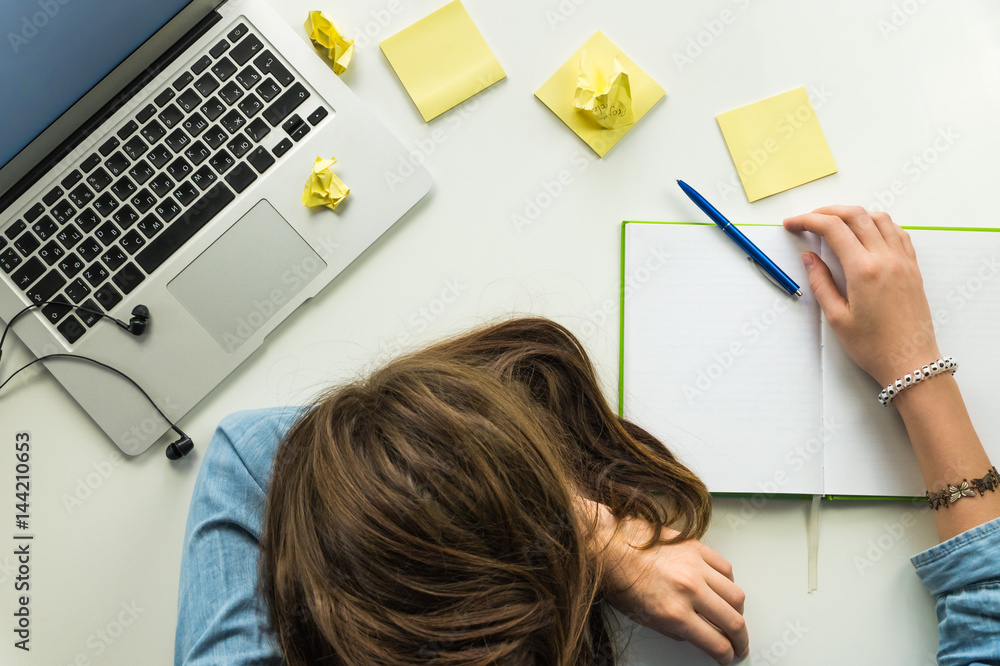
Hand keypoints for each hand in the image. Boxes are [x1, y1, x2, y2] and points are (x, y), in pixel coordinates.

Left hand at [586, 504, 747, 664]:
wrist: (605, 544)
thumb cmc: (616, 577)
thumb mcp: (641, 617)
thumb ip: (672, 629)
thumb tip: (690, 634)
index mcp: (674, 612)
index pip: (716, 642)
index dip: (726, 655)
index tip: (727, 656)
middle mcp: (688, 590)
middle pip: (733, 621)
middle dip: (740, 638)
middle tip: (739, 643)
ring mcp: (694, 567)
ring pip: (735, 594)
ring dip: (738, 611)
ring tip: (733, 616)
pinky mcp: (695, 547)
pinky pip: (725, 567)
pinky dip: (728, 581)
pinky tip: (722, 587)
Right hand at [783, 206, 939, 384]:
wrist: (911, 363)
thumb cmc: (874, 346)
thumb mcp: (837, 318)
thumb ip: (821, 283)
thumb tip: (810, 258)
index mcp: (864, 270)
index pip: (832, 228)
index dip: (808, 221)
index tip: (793, 224)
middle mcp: (886, 258)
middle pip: (855, 216)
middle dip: (827, 211)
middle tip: (809, 220)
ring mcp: (903, 261)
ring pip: (879, 218)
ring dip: (854, 214)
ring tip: (836, 223)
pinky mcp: (913, 268)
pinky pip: (897, 233)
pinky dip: (878, 224)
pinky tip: (867, 233)